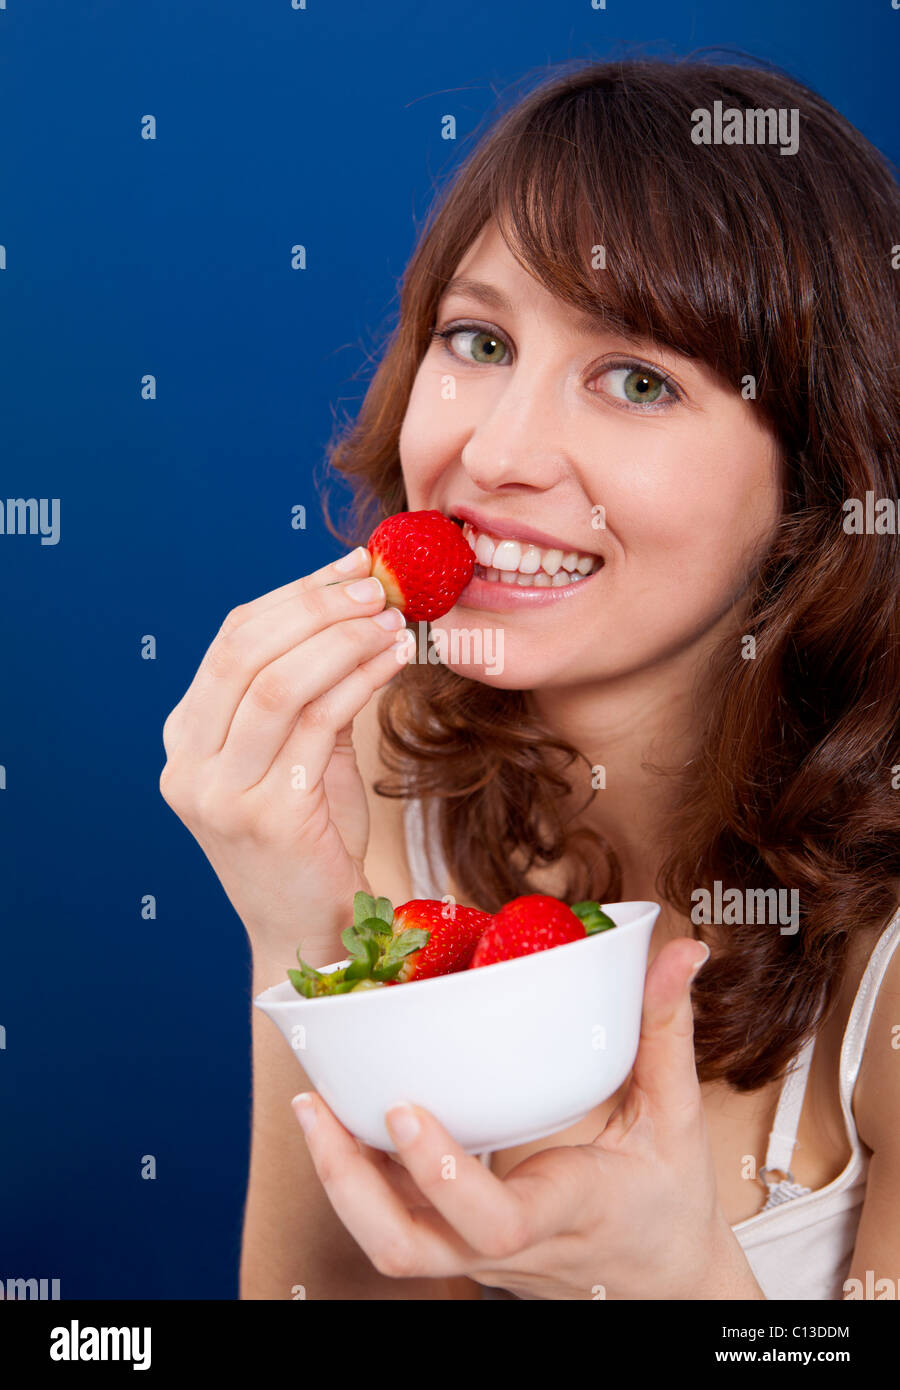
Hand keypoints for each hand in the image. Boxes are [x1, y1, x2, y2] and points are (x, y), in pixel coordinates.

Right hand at [159, 546, 413, 967]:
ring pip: (280, 685)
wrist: (311, 928)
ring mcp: (220, 793)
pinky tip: (395, 660)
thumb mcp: (298, 751)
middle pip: (248, 653)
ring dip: (344, 640)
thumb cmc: (310, 836)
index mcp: (187, 737)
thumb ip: (310, 688)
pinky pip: (318, 725)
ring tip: (392, 619)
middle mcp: (189, 763)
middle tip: (377, 587)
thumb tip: (358, 603)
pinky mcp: (266, 817)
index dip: (295, 594)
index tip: (351, 567)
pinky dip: (361, 680)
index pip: (232, 640)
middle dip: (318, 608)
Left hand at [291, 938, 764, 1298]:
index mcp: (566, 1211)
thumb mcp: (677, 1113)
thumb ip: (667, 1028)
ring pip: (388, 1244)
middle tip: (318, 1104)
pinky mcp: (459, 1249)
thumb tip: (681, 949)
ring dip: (339, 1178)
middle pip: (407, 1247)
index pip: (496, 1222)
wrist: (665, 1281)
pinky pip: (396, 1223)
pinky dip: (359, 1176)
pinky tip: (342, 1121)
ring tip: (314, 1103)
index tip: (406, 1109)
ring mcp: (476, 1257)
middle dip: (349, 1183)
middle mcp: (509, 1248)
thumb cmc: (669, 1199)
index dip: (443, 1174)